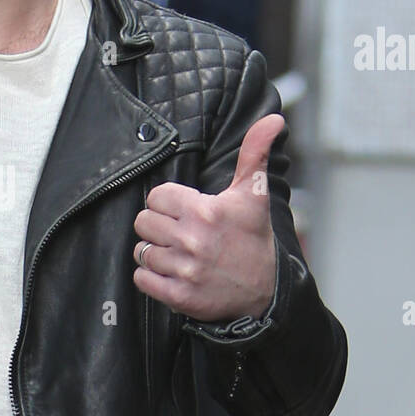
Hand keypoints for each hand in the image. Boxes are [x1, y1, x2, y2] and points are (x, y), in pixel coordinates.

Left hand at [132, 113, 283, 322]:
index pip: (156, 197)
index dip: (167, 203)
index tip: (185, 211)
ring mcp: (185, 270)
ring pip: (141, 250)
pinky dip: (150, 276)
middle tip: (180, 232)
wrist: (266, 292)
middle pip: (143, 222)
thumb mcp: (254, 194)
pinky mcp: (179, 296)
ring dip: (155, 252)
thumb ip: (254, 153)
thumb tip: (273, 119)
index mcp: (204, 211)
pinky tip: (171, 272)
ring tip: (178, 253)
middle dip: (159, 226)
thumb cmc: (254, 239)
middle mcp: (192, 240)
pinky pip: (141, 278)